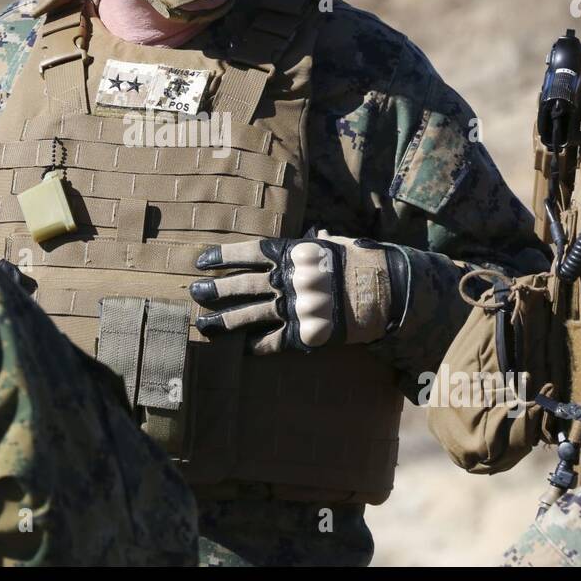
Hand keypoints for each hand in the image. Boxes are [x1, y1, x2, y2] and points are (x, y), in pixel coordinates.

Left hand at [188, 234, 408, 353]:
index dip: (222, 257)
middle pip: (242, 285)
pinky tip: (240, 349)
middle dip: (215, 290)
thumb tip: (312, 232)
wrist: (386, 291)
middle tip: (194, 293)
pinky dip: (255, 346)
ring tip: (202, 324)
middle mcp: (289, 280)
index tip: (201, 262)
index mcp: (292, 254)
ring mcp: (295, 308)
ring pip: (250, 316)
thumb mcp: (333, 244)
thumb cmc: (360, 262)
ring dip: (223, 321)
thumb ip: (313, 243)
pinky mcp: (304, 334)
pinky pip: (272, 342)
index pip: (248, 253)